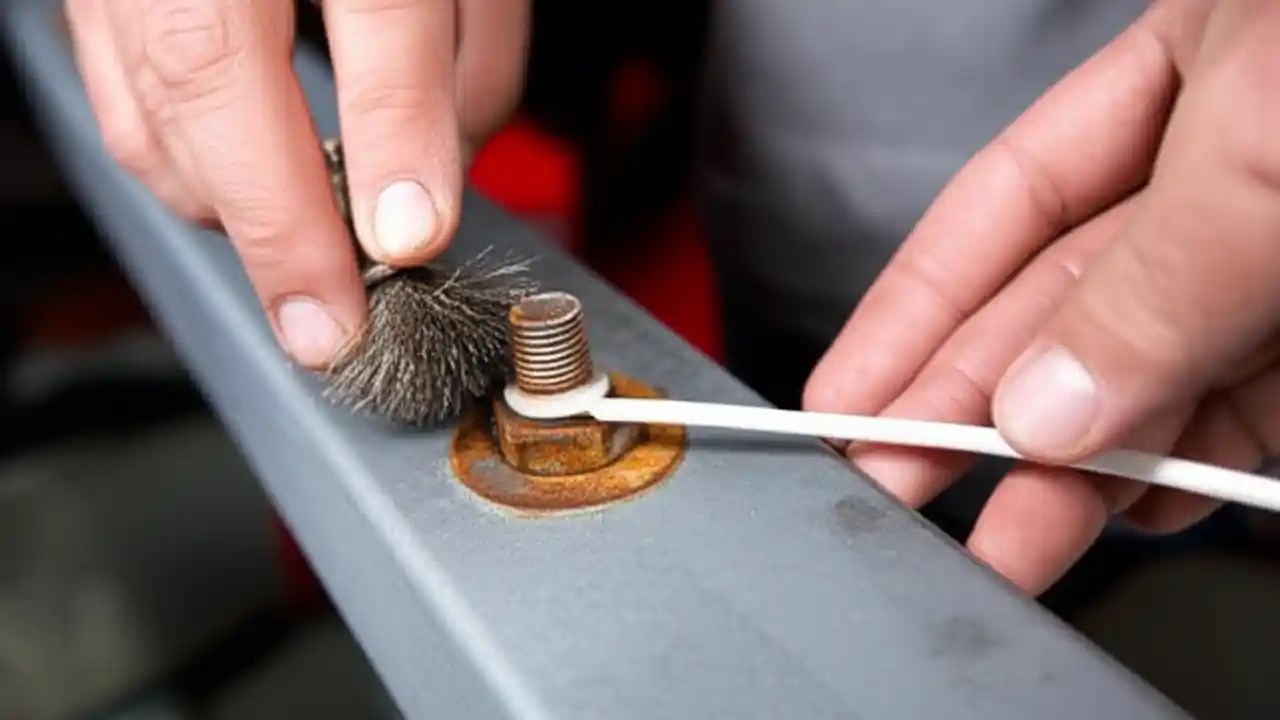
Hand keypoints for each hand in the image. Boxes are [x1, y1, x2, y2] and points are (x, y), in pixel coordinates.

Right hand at [65, 0, 528, 366]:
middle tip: (333, 328)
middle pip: (211, 74)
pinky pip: (120, 102)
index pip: (372, 9)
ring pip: (150, 105)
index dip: (391, 132)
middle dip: (280, 227)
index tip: (411, 238)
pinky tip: (250, 202)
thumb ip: (472, 53)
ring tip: (307, 269)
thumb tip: (435, 182)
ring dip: (233, 212)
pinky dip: (188, 174)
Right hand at [804, 0, 1279, 594]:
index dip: (907, 311)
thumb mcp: (1261, 143)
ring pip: (1150, 371)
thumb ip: (1151, 280)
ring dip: (1080, 462)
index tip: (846, 404)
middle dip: (977, 409)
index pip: (1000, 207)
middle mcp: (1228, 163)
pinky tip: (1136, 500)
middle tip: (901, 493)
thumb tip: (1044, 405)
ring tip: (1016, 533)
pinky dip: (1189, 465)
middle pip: (1062, 308)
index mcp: (1185, 69)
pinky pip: (1246, 411)